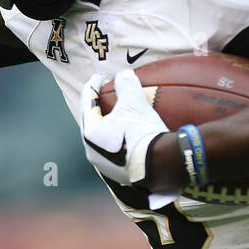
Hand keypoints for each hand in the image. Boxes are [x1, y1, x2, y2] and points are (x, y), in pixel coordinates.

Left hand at [81, 71, 169, 186]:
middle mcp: (91, 151)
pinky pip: (116, 150)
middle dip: (99, 108)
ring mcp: (104, 165)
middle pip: (93, 123)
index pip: (88, 103)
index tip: (99, 77)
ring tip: (119, 116)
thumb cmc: (142, 132)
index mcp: (90, 133)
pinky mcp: (118, 173)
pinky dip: (121, 139)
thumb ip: (126, 84)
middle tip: (105, 96)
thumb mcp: (134, 102)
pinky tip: (130, 134)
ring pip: (104, 139)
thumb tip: (123, 75)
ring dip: (110, 126)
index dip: (93, 86)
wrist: (160, 165)